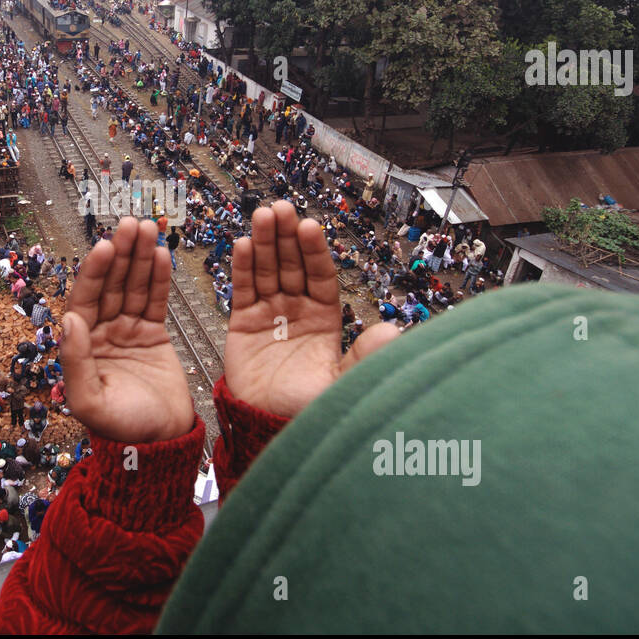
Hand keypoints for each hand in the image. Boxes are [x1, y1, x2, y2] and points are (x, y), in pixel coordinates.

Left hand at [61, 216, 193, 443]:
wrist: (160, 446)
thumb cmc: (121, 431)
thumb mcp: (90, 402)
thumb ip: (76, 362)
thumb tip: (67, 320)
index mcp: (81, 346)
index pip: (85, 299)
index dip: (95, 271)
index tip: (106, 246)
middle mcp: (101, 334)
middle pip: (110, 284)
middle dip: (120, 254)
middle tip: (130, 224)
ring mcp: (127, 332)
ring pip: (132, 286)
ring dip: (138, 257)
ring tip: (147, 227)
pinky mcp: (152, 335)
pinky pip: (154, 299)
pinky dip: (158, 277)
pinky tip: (160, 253)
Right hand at [225, 200, 397, 417]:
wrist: (269, 430)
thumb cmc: (310, 411)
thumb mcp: (344, 382)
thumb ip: (365, 356)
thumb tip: (395, 333)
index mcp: (325, 320)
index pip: (322, 275)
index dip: (315, 251)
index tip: (311, 227)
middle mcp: (297, 311)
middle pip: (292, 265)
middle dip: (287, 236)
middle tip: (282, 208)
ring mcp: (270, 315)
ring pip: (267, 270)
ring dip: (265, 242)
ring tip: (263, 215)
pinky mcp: (243, 325)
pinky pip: (243, 290)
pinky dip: (243, 267)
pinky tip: (244, 243)